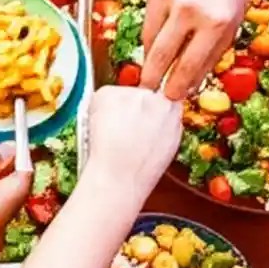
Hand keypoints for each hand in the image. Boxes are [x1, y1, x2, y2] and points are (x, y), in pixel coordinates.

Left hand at [84, 86, 181, 200]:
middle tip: (123, 131)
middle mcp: (151, 95)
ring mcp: (128, 92)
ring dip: (115, 110)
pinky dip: (97, 112)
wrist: (120, 175)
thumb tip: (155, 116)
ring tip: (112, 136)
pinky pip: (101, 99)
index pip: (162, 96)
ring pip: (119, 97)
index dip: (149, 108)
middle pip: (140, 94)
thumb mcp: (169, 143)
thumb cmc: (141, 170)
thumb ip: (165, 122)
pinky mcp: (107, 93)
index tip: (142, 117)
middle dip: (131, 108)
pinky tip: (101, 132)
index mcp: (170, 108)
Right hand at [140, 0, 255, 98]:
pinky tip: (165, 24)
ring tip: (153, 64)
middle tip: (148, 91)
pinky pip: (149, 15)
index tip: (168, 98)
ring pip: (149, 37)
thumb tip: (186, 85)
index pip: (187, 66)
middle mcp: (189, 8)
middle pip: (160, 56)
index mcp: (215, 22)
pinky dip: (155, 25)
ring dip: (151, 54)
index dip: (175, 87)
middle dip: (152, 78)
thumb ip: (210, 56)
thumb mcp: (233, 24)